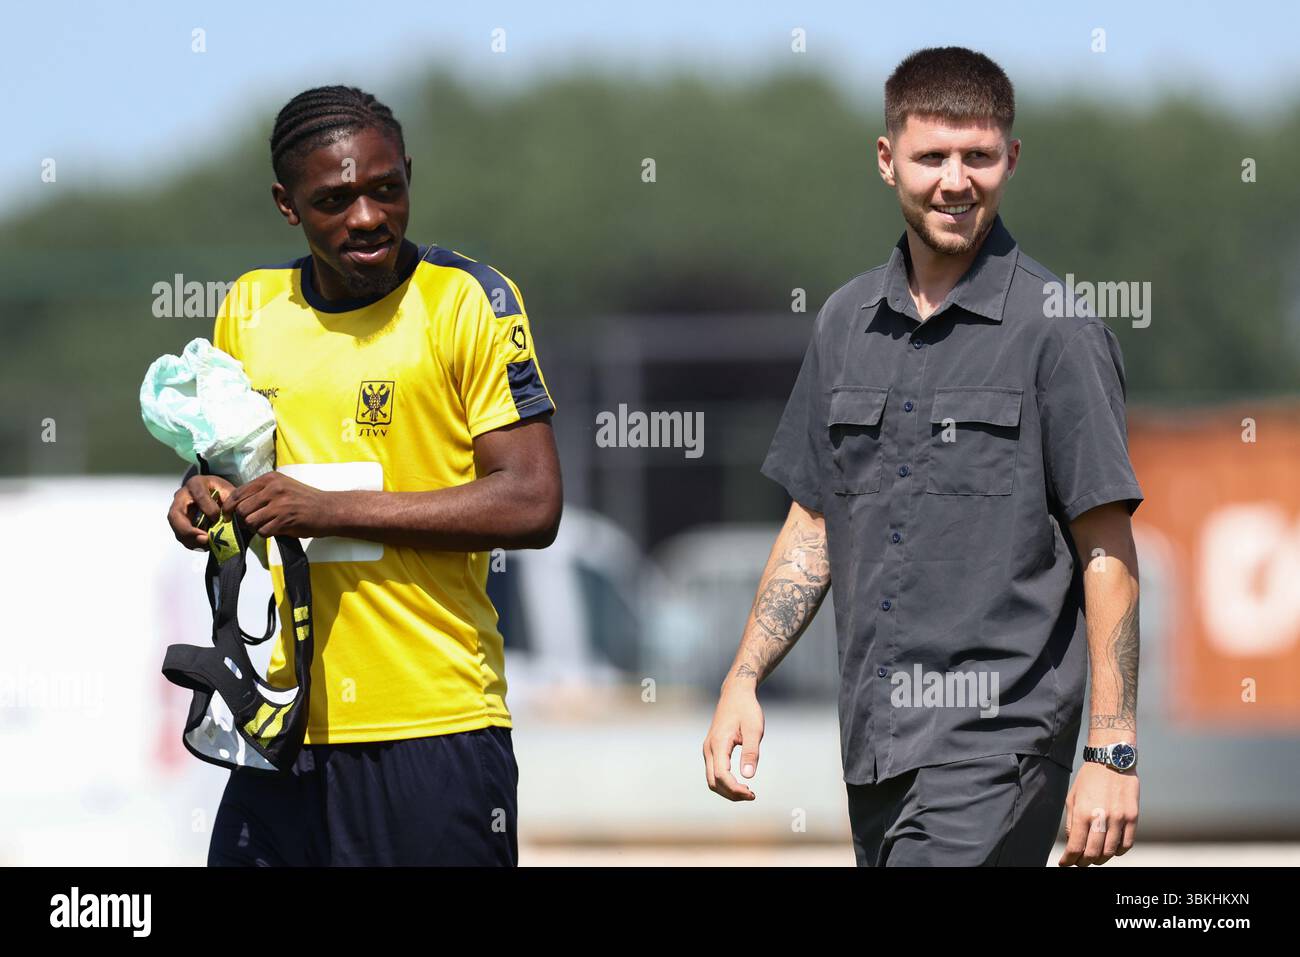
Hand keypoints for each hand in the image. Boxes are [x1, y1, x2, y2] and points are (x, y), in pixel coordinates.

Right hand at [168, 474, 236, 549]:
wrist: (214, 493)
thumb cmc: (219, 491)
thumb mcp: (228, 491)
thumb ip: (230, 501)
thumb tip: (230, 518)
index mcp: (196, 484)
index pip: (199, 496)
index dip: (209, 509)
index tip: (218, 518)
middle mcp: (182, 496)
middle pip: (175, 514)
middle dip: (188, 530)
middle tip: (204, 538)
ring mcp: (178, 510)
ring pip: (176, 527)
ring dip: (190, 539)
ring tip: (206, 544)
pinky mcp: (179, 522)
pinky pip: (181, 535)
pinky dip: (192, 542)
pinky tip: (205, 545)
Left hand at [222, 471, 332, 538]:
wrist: (330, 509)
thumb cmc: (305, 500)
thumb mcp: (282, 487)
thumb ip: (261, 492)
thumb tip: (236, 506)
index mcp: (270, 478)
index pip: (238, 493)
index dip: (229, 507)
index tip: (229, 516)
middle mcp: (273, 488)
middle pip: (241, 509)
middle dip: (244, 520)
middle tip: (254, 523)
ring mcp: (279, 504)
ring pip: (250, 521)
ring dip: (255, 528)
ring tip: (267, 526)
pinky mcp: (285, 519)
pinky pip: (263, 531)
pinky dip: (266, 534)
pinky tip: (277, 530)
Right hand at [703, 679, 763, 800]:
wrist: (736, 693)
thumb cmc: (747, 710)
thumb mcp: (754, 730)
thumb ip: (751, 752)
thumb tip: (748, 776)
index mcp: (718, 744)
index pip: (721, 775)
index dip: (735, 789)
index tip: (752, 794)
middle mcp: (709, 748)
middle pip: (713, 782)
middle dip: (731, 793)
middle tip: (752, 796)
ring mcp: (708, 749)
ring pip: (712, 779)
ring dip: (728, 790)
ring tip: (748, 792)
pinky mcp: (712, 749)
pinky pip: (714, 772)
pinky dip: (725, 782)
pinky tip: (740, 783)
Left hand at [1058, 761, 1138, 865]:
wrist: (1111, 760)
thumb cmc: (1089, 779)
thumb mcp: (1073, 797)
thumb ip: (1072, 822)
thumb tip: (1073, 843)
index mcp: (1083, 812)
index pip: (1076, 846)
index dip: (1069, 859)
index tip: (1064, 863)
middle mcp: (1102, 818)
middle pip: (1093, 853)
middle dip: (1084, 862)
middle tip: (1079, 862)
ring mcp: (1120, 819)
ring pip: (1110, 852)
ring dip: (1100, 858)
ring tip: (1094, 857)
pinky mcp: (1133, 817)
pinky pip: (1127, 844)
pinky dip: (1118, 852)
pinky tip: (1111, 849)